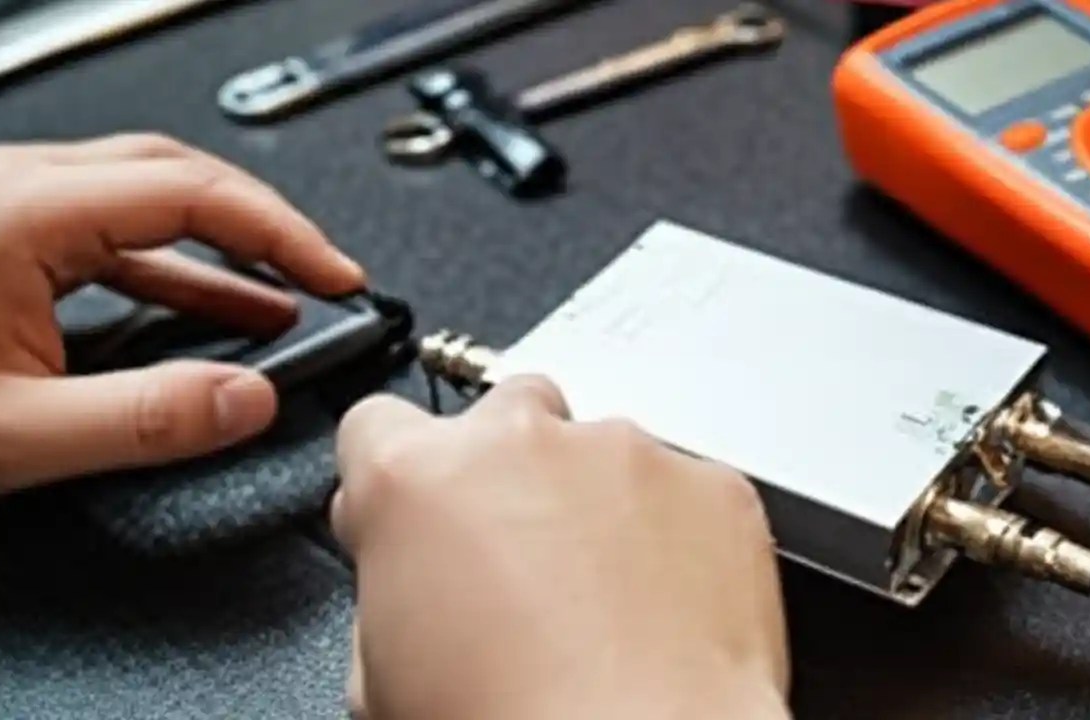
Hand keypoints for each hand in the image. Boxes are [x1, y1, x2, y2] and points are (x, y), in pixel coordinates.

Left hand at [0, 134, 365, 500]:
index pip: (196, 194)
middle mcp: (12, 190)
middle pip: (178, 174)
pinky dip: (172, 262)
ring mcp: (0, 207)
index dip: (284, 235)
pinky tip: (204, 304)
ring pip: (144, 195)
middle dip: (264, 224)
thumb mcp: (14, 433)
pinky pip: (108, 230)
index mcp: (23, 216)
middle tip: (321, 272)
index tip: (335, 274)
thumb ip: (147, 420)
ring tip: (279, 293)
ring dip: (221, 242)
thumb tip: (249, 399)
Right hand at [333, 377, 790, 719]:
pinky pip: (681, 491)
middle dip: (509, 475)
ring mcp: (625, 453)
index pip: (378, 426)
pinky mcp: (711, 483)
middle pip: (505, 417)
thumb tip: (412, 570)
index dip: (396, 474)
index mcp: (417, 478)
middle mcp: (521, 442)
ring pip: (599, 454)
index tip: (420, 512)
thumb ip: (393, 581)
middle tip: (523, 564)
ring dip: (595, 507)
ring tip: (606, 606)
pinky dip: (672, 535)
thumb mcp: (382, 672)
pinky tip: (661, 609)